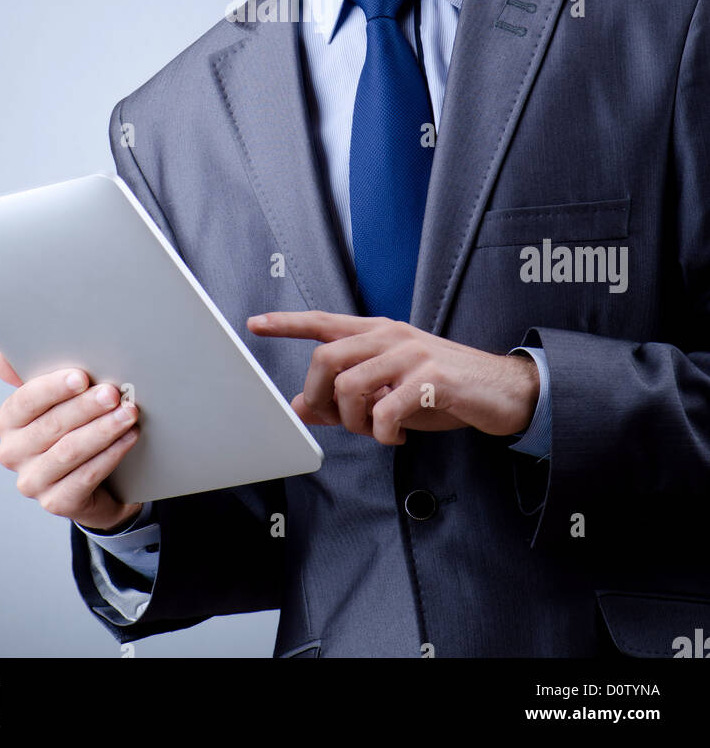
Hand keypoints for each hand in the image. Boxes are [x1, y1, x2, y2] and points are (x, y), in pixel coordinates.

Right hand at [0, 342, 143, 531]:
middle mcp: (12, 453)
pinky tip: (128, 438)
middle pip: (51, 426)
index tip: (82, 376)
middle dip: (86, 407)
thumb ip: (30, 371)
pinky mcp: (56, 502)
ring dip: (103, 430)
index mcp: (7, 422)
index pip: (25, 401)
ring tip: (129, 413)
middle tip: (114, 393)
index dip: (54, 388)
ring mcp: (32, 482)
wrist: (97, 477)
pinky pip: (85, 477)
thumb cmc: (75, 425)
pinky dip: (110, 455)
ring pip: (69, 451)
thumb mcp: (58, 397)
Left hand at [247, 312, 538, 446]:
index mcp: (378, 333)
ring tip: (377, 431)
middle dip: (321, 398)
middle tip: (341, 421)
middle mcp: (390, 335)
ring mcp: (411, 354)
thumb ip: (348, 395)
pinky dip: (384, 434)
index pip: (323, 322)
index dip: (287, 324)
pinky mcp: (431, 378)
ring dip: (354, 422)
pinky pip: (385, 410)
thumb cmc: (444, 388)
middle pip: (325, 359)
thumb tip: (302, 405)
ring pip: (350, 387)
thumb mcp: (392, 389)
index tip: (255, 324)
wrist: (502, 390)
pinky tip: (398, 436)